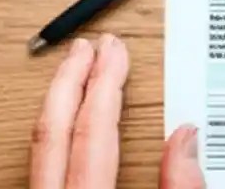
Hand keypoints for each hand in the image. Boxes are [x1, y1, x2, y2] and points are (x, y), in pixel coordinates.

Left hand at [29, 34, 205, 188]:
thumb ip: (178, 186)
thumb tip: (185, 138)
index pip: (91, 131)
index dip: (105, 84)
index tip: (114, 52)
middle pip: (52, 130)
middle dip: (71, 80)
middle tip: (84, 48)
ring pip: (39, 144)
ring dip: (58, 102)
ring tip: (72, 71)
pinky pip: (39, 160)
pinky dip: (55, 130)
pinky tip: (65, 118)